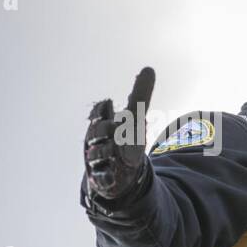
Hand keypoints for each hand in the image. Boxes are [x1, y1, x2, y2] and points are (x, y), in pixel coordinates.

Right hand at [84, 67, 154, 201]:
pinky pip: (101, 178)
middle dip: (104, 130)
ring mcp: (98, 160)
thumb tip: (149, 69)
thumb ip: (140, 96)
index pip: (100, 113)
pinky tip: (111, 176)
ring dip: (105, 152)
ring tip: (112, 152)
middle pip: (97, 132)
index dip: (103, 110)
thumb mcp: (134, 118)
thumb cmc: (123, 139)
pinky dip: (106, 177)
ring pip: (97, 154)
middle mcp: (97, 141)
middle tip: (117, 131)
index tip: (109, 103)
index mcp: (104, 125)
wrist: (116, 169)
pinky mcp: (102, 178)